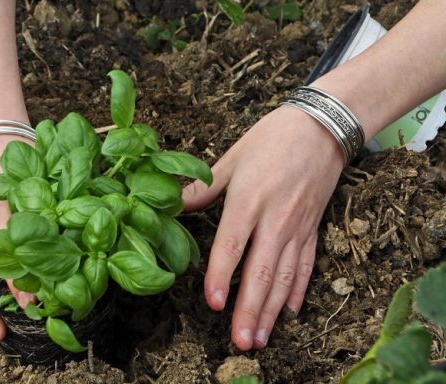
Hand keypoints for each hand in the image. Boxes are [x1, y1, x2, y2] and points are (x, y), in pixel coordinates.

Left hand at [182, 106, 344, 349]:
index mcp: (249, 201)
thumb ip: (202, 187)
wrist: (322, 127)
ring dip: (273, 311)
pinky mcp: (313, 230)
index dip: (221, 276)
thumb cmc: (271, 139)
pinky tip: (291, 314)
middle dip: (250, 310)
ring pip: (285, 277)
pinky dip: (299, 291)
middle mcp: (275, 220)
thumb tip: (170, 203)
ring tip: (261, 338)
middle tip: (241, 342)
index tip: (213, 303)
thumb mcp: (231, 158)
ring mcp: (298, 228)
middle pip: (261, 272)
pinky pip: (307, 266)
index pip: (232, 245)